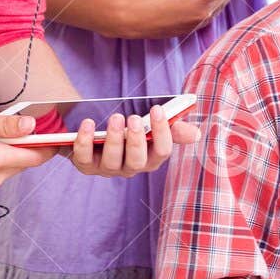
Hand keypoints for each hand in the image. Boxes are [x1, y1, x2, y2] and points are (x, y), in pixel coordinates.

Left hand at [62, 104, 201, 178]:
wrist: (97, 127)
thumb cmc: (130, 126)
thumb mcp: (151, 124)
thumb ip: (173, 128)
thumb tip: (196, 135)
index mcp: (150, 157)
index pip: (162, 152)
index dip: (162, 133)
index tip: (158, 109)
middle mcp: (130, 167)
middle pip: (137, 162)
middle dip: (137, 141)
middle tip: (135, 118)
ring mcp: (107, 169)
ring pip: (112, 163)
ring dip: (114, 140)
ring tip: (115, 118)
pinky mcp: (85, 165)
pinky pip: (83, 159)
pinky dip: (84, 142)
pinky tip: (87, 123)